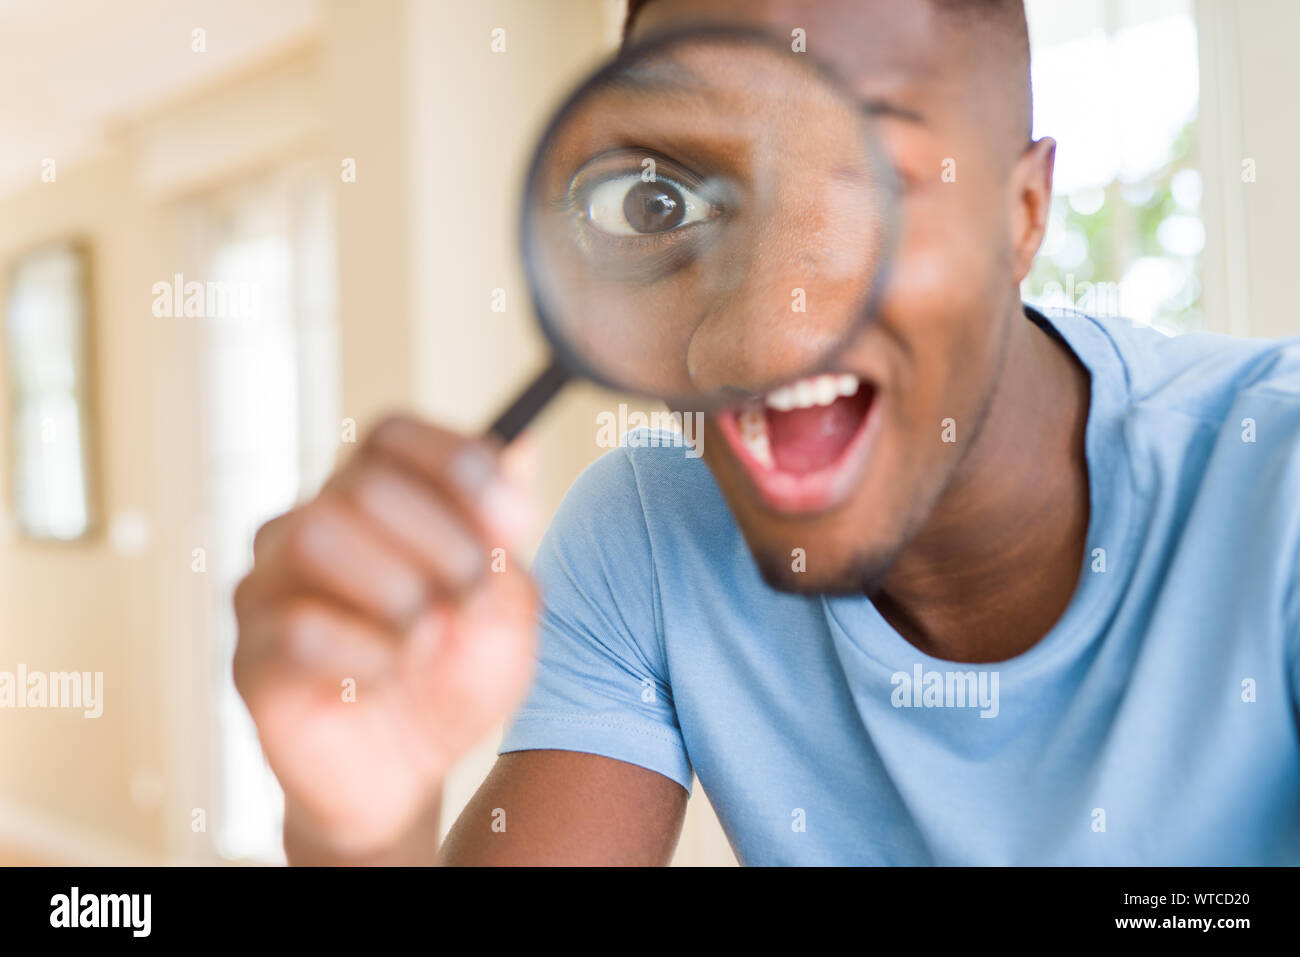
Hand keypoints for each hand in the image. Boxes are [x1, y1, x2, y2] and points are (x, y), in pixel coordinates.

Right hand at [233, 416, 538, 856]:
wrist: (408, 774)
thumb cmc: (451, 675)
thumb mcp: (504, 610)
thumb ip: (505, 537)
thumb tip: (518, 450)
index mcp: (372, 499)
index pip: (393, 436)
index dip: (454, 461)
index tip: (514, 517)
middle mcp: (310, 525)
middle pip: (364, 484)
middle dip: (442, 544)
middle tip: (470, 597)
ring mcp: (269, 588)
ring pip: (314, 536)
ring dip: (395, 591)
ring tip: (424, 638)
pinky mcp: (250, 656)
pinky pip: (296, 629)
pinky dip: (363, 653)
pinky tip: (384, 676)